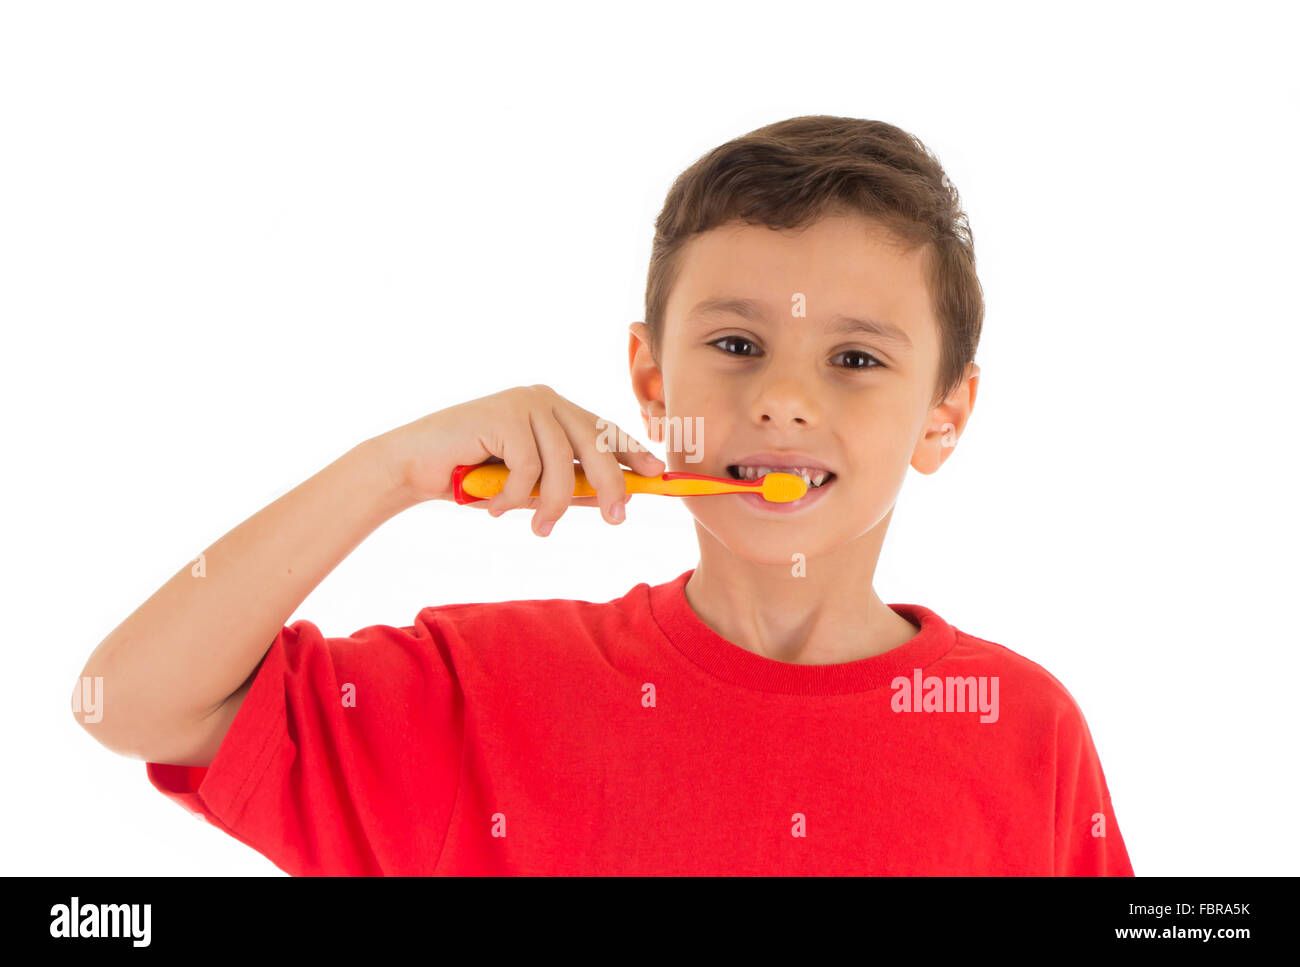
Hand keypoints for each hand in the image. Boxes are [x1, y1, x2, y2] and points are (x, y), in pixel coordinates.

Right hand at [375, 384, 665, 534]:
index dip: (633, 452)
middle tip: (616, 520)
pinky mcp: (504, 414)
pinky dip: (513, 497)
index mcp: (554, 410)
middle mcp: (544, 399)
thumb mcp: (528, 485)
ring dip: (551, 505)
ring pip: (562, 464)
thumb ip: (565, 485)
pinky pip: (528, 468)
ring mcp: (524, 403)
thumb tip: (612, 501)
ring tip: (539, 529)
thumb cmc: (472, 478)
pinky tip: (494, 506)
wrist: (413, 466)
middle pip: (595, 445)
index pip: (604, 430)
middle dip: (610, 486)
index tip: (657, 475)